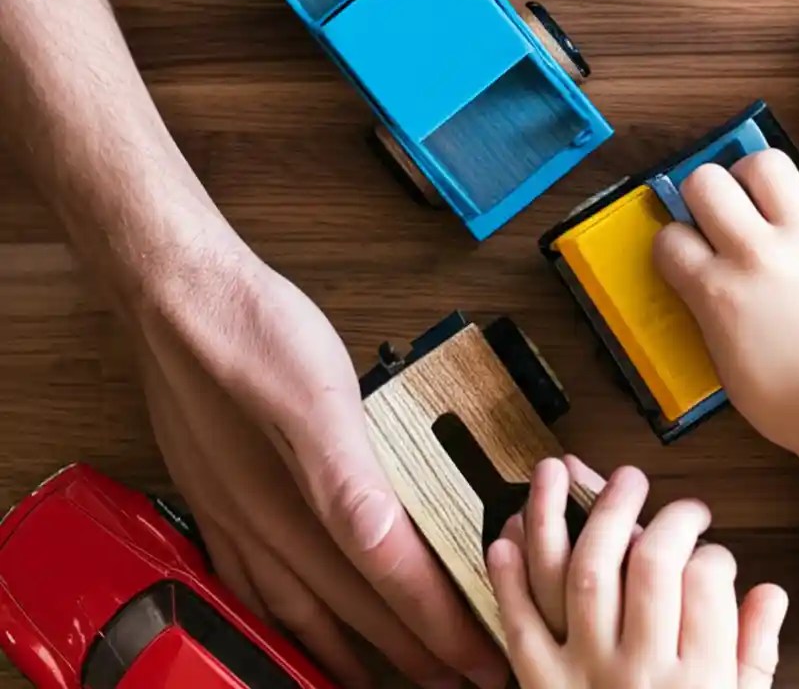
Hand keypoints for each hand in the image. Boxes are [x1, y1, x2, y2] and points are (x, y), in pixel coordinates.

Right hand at [131, 244, 505, 688]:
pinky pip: (254, 587)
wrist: (175, 293)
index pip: (386, 581)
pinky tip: (294, 624)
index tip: (478, 659)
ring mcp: (234, 517)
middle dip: (408, 652)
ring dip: (345, 650)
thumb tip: (383, 542)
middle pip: (349, 610)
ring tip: (376, 678)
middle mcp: (261, 523)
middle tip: (453, 679)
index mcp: (296, 501)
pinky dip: (284, 621)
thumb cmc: (247, 330)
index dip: (437, 626)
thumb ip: (346, 476)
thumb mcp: (313, 392)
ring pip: (298, 610)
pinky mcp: (219, 499)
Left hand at [487, 458, 788, 688]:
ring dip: (567, 514)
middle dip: (654, 511)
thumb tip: (769, 594)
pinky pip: (519, 623)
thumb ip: (756, 655)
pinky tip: (509, 535)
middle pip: (651, 563)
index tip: (705, 545)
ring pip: (581, 574)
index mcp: (701, 678)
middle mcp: (643, 671)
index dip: (708, 547)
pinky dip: (508, 577)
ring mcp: (587, 675)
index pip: (709, 581)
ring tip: (560, 471)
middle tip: (646, 487)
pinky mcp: (541, 687)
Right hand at [652, 149, 798, 455]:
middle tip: (718, 211)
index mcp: (718, 293)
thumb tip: (706, 282)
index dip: (675, 242)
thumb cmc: (796, 405)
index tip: (687, 248)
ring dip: (755, 177)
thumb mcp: (726, 366)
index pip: (670, 238)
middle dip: (703, 193)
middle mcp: (757, 255)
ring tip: (763, 199)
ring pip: (765, 163)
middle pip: (706, 181)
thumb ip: (709, 314)